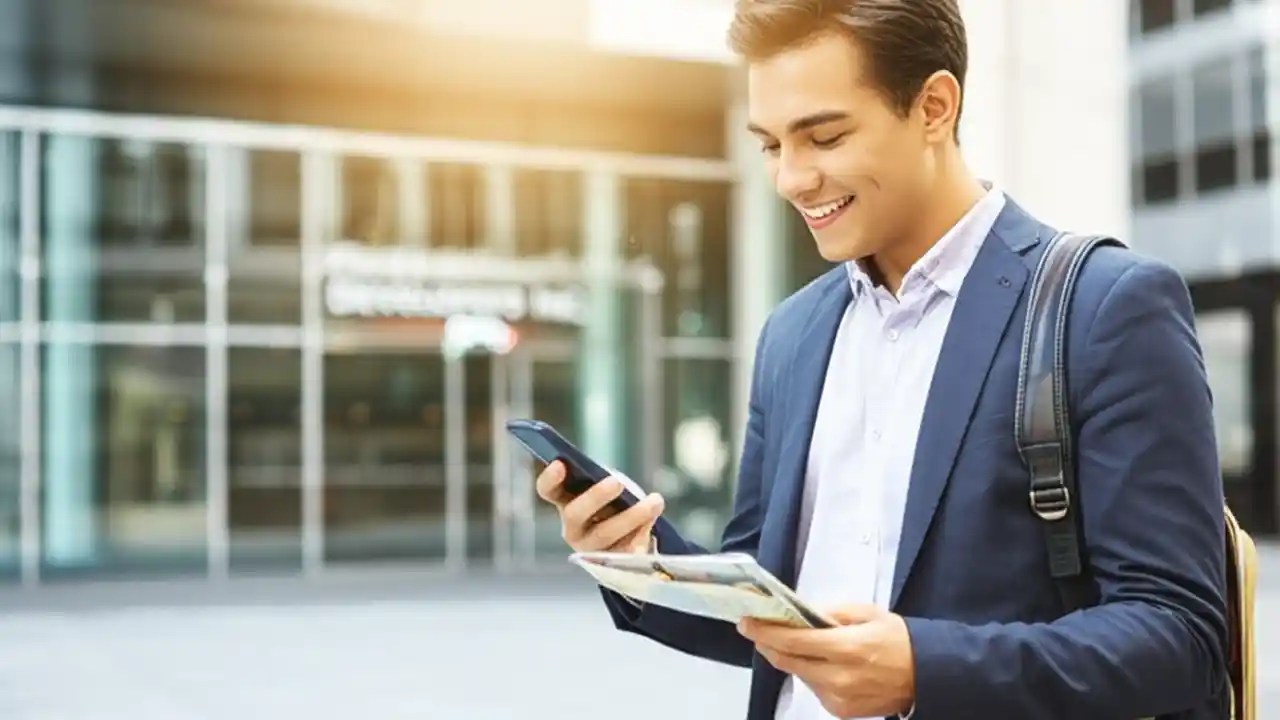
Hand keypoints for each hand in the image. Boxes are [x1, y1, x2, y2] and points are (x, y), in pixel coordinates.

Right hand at [534, 460, 664, 553]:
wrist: (630, 537)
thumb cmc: (613, 503)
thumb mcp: (606, 490)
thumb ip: (605, 483)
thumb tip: (617, 483)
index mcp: (565, 502)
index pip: (548, 491)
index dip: (550, 479)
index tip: (560, 463)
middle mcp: (572, 528)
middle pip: (575, 514)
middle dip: (595, 497)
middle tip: (617, 482)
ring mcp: (590, 548)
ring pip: (604, 535)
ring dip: (631, 517)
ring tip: (654, 501)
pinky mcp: (612, 564)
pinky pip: (624, 552)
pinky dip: (641, 536)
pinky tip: (653, 523)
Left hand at [738, 605, 914, 718]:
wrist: (927, 677)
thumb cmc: (899, 640)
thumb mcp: (867, 614)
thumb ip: (831, 613)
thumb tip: (801, 613)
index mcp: (848, 648)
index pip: (793, 641)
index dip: (765, 631)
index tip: (746, 622)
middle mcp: (839, 677)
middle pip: (787, 661)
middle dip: (767, 644)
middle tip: (755, 629)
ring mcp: (839, 698)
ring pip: (798, 675)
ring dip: (789, 658)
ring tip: (788, 641)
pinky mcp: (840, 711)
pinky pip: (813, 688)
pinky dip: (808, 673)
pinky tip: (817, 662)